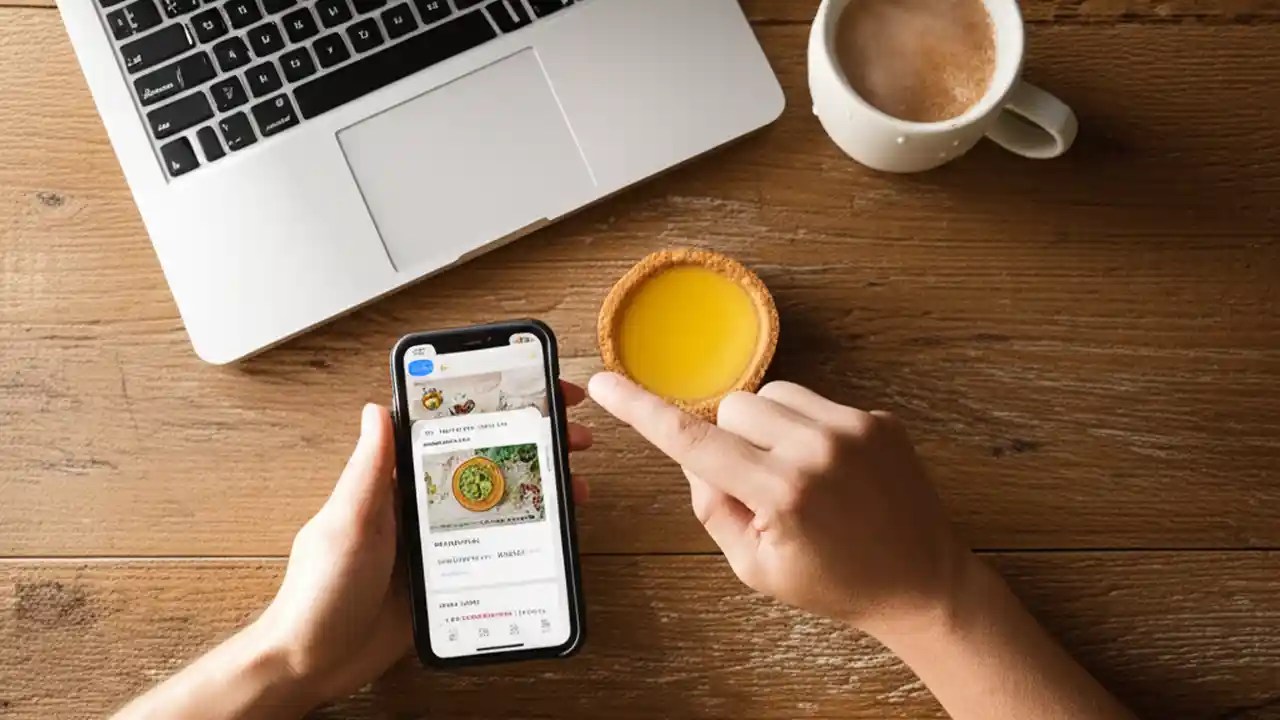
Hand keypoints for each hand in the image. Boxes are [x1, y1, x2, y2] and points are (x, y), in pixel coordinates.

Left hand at [253, 384, 593, 705]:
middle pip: (485, 466)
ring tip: (575, 485)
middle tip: (573, 438)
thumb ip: (369, 470)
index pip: (449, 431)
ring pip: (497, 507)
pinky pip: (494, 552)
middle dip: (532, 445)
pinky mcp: (448, 580)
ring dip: (537, 491)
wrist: (314, 661)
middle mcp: (419, 508)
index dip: (491, 407)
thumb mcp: (347, 523)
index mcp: (393, 484)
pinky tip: (553, 535)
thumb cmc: (319, 591)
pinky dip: (526, 540)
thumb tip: (379, 409)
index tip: (531, 391)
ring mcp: (436, 544)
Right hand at [589, 373, 966, 636]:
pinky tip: (833, 471)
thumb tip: (693, 455)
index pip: (693, 441)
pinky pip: (816, 401)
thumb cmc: (835, 582)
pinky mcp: (878, 418)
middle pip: (732, 406)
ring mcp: (854, 427)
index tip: (607, 383)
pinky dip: (809, 429)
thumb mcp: (755, 567)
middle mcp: (817, 449)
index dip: (642, 411)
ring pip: (773, 394)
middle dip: (731, 439)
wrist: (922, 582)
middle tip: (758, 485)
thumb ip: (712, 506)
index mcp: (782, 492)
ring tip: (797, 475)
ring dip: (769, 427)